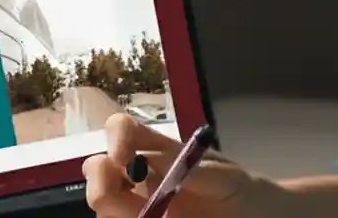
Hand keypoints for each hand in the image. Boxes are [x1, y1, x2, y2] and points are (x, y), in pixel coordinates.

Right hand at [82, 114, 289, 217]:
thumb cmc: (240, 189)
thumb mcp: (222, 175)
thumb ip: (189, 168)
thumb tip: (147, 163)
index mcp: (157, 151)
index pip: (120, 128)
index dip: (116, 137)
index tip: (125, 158)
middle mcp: (139, 177)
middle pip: (97, 170)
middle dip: (102, 185)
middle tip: (134, 208)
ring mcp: (137, 207)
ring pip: (103, 206)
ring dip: (119, 214)